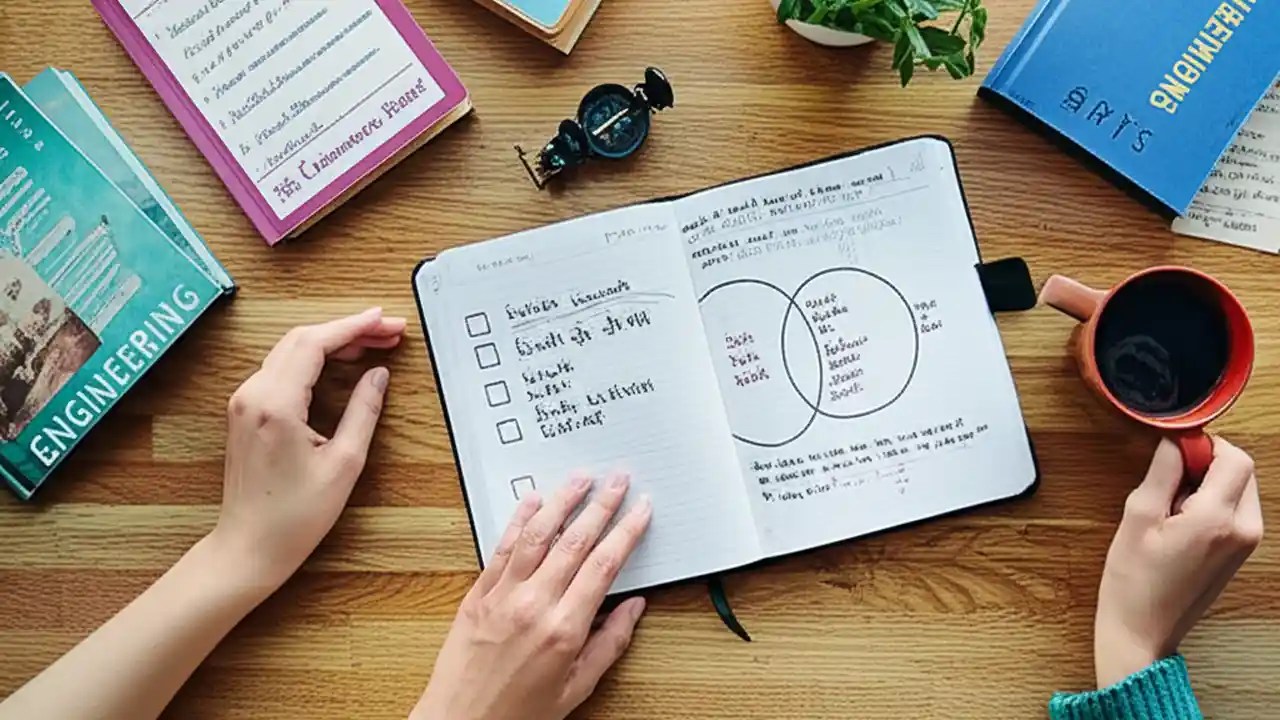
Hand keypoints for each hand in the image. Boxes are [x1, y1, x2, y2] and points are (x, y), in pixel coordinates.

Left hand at [210, 308, 406, 588]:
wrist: (249, 546)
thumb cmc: (295, 516)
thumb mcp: (344, 463)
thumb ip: (363, 411)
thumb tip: (378, 375)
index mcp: (276, 405)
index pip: (315, 344)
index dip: (354, 326)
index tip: (385, 320)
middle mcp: (253, 395)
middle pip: (301, 339)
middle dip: (347, 330)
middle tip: (388, 332)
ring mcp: (243, 402)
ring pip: (290, 350)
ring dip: (331, 342)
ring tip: (371, 345)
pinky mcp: (244, 412)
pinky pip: (280, 369)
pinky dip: (312, 359)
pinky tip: (339, 365)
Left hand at [412, 475, 652, 719]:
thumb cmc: (517, 715)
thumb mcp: (576, 688)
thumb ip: (609, 644)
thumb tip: (634, 609)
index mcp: (564, 630)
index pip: (604, 565)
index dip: (627, 532)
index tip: (641, 510)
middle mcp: (533, 605)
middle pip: (575, 541)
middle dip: (601, 505)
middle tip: (618, 480)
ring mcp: (502, 596)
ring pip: (537, 535)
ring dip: (561, 501)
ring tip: (580, 478)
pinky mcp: (477, 594)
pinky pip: (502, 548)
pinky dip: (519, 521)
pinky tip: (533, 502)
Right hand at [1094, 437, 1262, 686]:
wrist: (1143, 630)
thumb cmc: (1134, 580)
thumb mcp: (1139, 517)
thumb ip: (1163, 472)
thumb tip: (1175, 441)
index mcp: (1218, 519)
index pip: (1235, 458)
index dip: (1204, 446)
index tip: (1174, 453)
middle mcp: (1244, 531)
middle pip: (1242, 471)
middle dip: (1207, 465)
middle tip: (1168, 483)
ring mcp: (1246, 544)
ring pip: (1239, 489)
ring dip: (1209, 485)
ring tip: (1171, 508)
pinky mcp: (1241, 553)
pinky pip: (1236, 510)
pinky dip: (1212, 504)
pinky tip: (1181, 523)